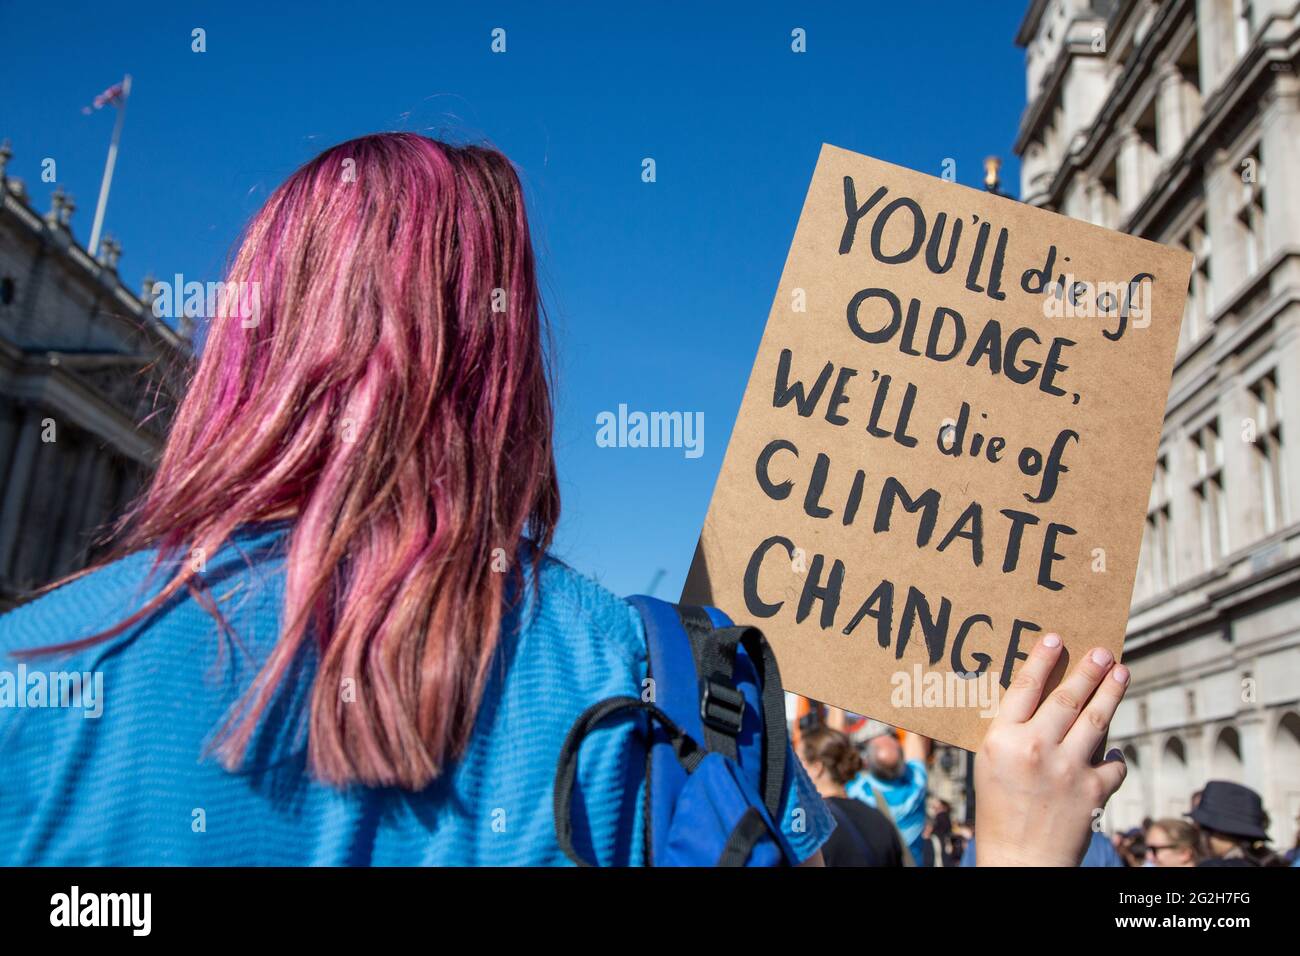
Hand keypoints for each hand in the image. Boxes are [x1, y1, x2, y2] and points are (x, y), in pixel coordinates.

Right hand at [974, 633, 1128, 865]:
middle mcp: (1035, 748)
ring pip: (1098, 719)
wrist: (1020, 860)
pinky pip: (1113, 760)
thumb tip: (1045, 697)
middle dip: (1089, 670)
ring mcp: (1067, 768)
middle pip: (1068, 697)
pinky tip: (1114, 746)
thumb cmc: (999, 809)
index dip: (1043, 658)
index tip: (1057, 638)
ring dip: (1112, 692)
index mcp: (1002, 739)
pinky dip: (1115, 753)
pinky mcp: (1093, 790)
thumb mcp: (991, 763)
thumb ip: (1014, 731)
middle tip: (1103, 651)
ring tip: (1121, 672)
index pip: (1025, 686)